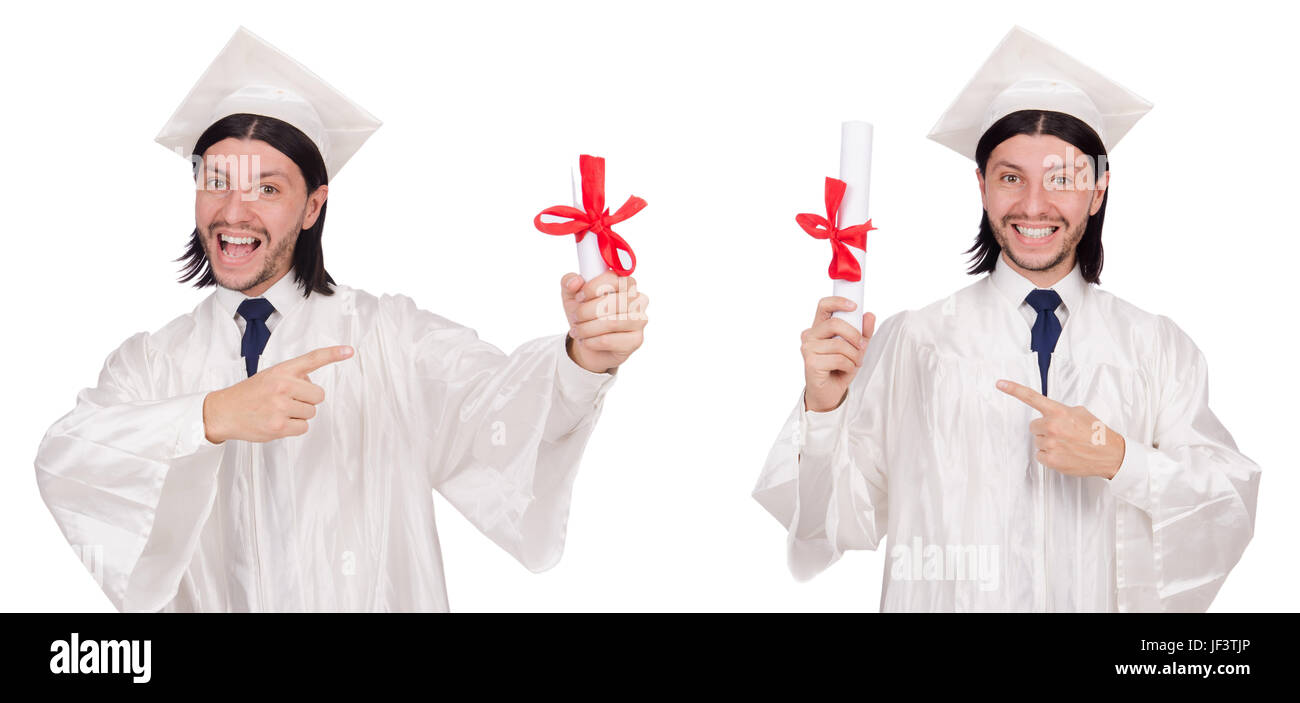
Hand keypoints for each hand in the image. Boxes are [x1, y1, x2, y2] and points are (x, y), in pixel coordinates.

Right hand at [203, 345, 353, 443]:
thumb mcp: (270, 377)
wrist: (223, 412)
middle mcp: (282, 386)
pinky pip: (303, 428)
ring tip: (277, 411)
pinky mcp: (279, 426)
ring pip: (311, 413)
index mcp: (281, 371)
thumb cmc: (249, 394)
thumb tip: (311, 385)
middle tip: (287, 401)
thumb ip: (292, 377)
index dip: (333, 354)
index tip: (349, 351)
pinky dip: (294, 428)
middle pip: (319, 395)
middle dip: (307, 400)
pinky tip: (277, 422)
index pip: (312, 359)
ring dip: (299, 415)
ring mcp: (281, 407)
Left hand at [562, 271, 648, 373]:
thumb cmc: (585, 315)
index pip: (614, 279)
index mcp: (624, 282)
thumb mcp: (571, 296)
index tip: (579, 297)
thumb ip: (569, 282)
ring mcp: (640, 319)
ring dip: (587, 328)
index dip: (593, 288)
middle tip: (575, 317)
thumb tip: (575, 282)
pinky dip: (591, 341)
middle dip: (586, 311)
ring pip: (611, 323)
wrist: (589, 342)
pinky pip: (610, 340)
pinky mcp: (636, 339)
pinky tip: (585, 341)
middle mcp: (638, 299)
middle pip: (613, 302)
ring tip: (577, 331)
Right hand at [802, 297, 874, 412]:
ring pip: (839, 344)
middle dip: (854, 335)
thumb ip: (863, 332)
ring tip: (854, 363)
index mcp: (819, 327)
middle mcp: (810, 335)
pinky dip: (848, 366)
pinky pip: (838, 359)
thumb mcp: (856, 348)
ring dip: (854, 355)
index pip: (823, 305)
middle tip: (862, 345)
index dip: (838, 302)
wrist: (829, 393)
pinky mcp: (810, 362)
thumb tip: (869, 315)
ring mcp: (808, 349)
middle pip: (834, 324)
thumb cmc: (839, 368)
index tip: (854, 306)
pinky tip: (846, 370)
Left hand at [996, 379, 1125, 478]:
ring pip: (1037, 441)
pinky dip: (1049, 456)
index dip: (1014, 390)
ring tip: (1067, 444)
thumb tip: (1051, 413)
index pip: (1032, 397)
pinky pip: (1040, 456)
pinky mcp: (1051, 460)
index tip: (1000, 384)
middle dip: (1044, 429)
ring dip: (1048, 443)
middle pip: (1033, 426)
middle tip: (1063, 433)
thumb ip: (1061, 411)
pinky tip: (1064, 454)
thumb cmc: (1097, 434)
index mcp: (1059, 412)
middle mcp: (1052, 426)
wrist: (1110, 454)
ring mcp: (1050, 444)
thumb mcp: (1081, 413)